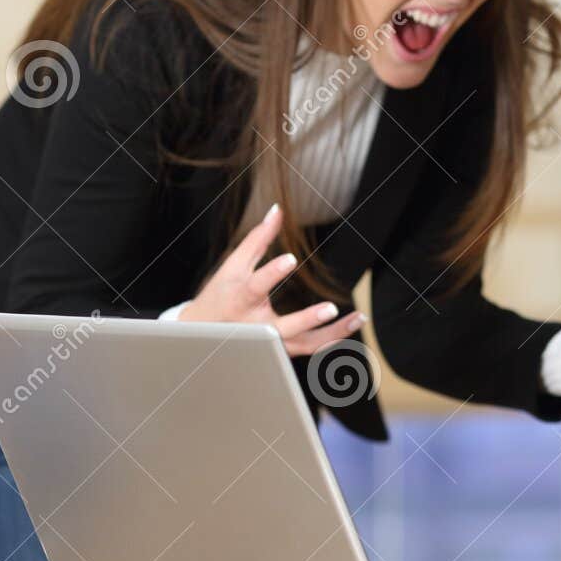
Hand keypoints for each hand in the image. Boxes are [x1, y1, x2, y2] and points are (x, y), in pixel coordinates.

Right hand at [178, 204, 365, 355]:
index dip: (272, 272)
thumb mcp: (233, 265)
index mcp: (240, 299)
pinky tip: (350, 328)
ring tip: (358, 317)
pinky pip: (309, 350)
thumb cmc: (221, 294)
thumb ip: (258, 238)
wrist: (202, 334)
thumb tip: (277, 210)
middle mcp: (255, 326)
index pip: (255, 286)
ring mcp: (269, 343)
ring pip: (303, 344)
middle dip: (306, 319)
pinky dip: (330, 341)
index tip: (290, 259)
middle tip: (330, 308)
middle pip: (282, 327)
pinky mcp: (280, 351)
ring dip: (333, 333)